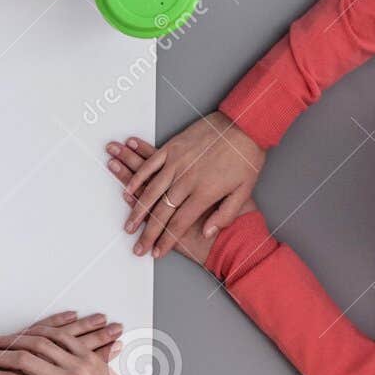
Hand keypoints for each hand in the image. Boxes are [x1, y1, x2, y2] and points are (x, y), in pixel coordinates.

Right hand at [106, 112, 264, 257]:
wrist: (245, 123)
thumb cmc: (246, 156)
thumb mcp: (245, 189)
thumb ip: (225, 214)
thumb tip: (209, 232)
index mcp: (205, 192)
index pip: (179, 223)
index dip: (166, 240)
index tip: (157, 252)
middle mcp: (187, 179)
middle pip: (162, 212)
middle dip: (148, 233)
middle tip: (139, 247)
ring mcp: (177, 162)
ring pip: (151, 191)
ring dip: (138, 211)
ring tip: (129, 226)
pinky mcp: (172, 148)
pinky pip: (149, 166)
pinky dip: (136, 179)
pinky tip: (128, 192)